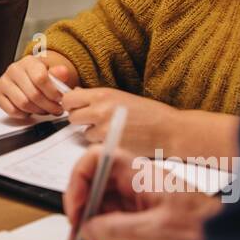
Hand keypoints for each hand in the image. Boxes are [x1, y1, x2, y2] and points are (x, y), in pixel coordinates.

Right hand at [0, 55, 76, 117]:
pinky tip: (30, 111)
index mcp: (28, 62)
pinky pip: (11, 110)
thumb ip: (58, 73)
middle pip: (33, 94)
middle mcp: (14, 70)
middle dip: (48, 106)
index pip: (40, 78)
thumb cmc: (40, 75)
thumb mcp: (52, 72)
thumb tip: (63, 72)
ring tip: (45, 110)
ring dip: (37, 111)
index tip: (60, 99)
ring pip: (23, 104)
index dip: (52, 92)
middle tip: (56, 109)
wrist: (27, 76)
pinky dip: (24, 114)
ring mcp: (4, 82)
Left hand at [61, 87, 175, 153]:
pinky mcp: (110, 144)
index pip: (69, 98)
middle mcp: (101, 108)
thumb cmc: (149, 114)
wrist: (169, 129)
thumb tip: (77, 94)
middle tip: (94, 122)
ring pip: (83, 133)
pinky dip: (102, 144)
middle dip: (80, 120)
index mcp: (103, 94)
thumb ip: (98, 98)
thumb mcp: (121, 97)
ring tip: (111, 131)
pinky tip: (117, 139)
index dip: (72, 105)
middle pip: (72, 116)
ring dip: (92, 133)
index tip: (77, 108)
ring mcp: (104, 127)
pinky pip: (95, 145)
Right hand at [64, 146, 222, 239]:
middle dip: (80, 208)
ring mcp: (141, 200)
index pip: (98, 159)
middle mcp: (138, 182)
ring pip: (103, 205)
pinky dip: (102, 235)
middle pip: (96, 185)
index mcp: (140, 173)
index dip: (79, 180)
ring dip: (88, 226)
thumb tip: (89, 229)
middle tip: (75, 233)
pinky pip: (115, 221)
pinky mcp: (146, 218)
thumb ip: (116, 229)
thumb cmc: (207, 229)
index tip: (76, 206)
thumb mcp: (155, 231)